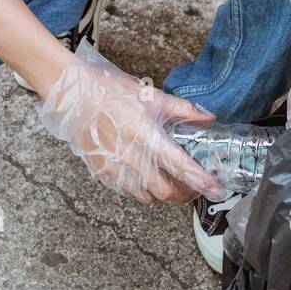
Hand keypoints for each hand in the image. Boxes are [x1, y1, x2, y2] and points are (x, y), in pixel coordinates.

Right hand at [37, 53, 228, 205]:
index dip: (199, 180)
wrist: (75, 96)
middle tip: (195, 187)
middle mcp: (127, 155)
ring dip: (165, 194)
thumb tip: (207, 118)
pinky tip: (148, 175)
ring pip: (147, 197)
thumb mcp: (150, 95)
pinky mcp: (102, 174)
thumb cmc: (110, 92)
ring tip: (173, 181)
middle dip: (185, 194)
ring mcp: (112, 168)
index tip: (215, 189)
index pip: (177, 165)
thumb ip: (182, 109)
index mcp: (142, 133)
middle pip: (164, 191)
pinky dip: (144, 189)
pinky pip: (130, 192)